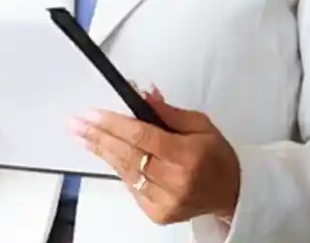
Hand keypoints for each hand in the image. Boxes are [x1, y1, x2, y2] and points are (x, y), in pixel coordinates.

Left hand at [72, 87, 240, 224]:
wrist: (231, 192)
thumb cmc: (216, 157)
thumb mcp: (199, 124)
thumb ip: (167, 112)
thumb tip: (141, 96)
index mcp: (188, 155)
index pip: (141, 136)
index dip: (113, 124)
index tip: (92, 114)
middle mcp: (176, 180)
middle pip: (127, 154)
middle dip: (98, 136)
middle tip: (77, 123)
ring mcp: (166, 201)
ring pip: (125, 170)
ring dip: (101, 151)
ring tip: (83, 136)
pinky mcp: (158, 213)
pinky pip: (130, 186)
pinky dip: (118, 168)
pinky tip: (105, 154)